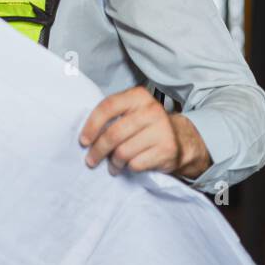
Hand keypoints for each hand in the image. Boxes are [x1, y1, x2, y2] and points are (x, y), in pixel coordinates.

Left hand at [80, 86, 212, 179]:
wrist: (181, 139)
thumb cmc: (146, 126)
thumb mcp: (130, 112)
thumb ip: (110, 116)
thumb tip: (86, 136)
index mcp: (138, 96)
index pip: (108, 107)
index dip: (91, 126)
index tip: (83, 141)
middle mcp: (151, 110)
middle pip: (113, 134)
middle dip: (98, 150)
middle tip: (91, 160)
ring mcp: (162, 130)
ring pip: (123, 152)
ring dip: (113, 162)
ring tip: (112, 165)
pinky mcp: (167, 149)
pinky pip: (136, 163)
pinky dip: (128, 167)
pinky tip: (129, 166)